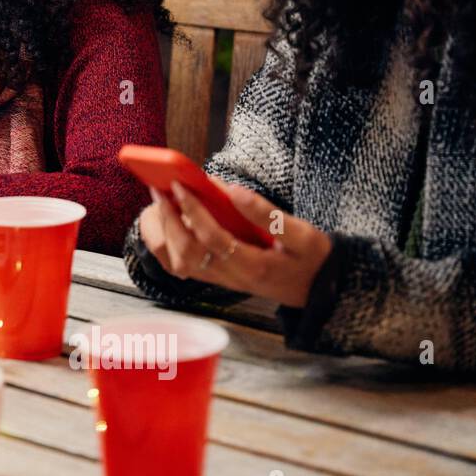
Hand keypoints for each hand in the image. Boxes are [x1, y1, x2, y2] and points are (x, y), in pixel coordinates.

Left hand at [138, 179, 332, 306]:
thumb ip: (267, 214)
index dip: (194, 211)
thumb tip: (232, 191)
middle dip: (170, 219)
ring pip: (179, 263)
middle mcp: (233, 277)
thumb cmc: (311, 258)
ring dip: (163, 233)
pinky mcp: (216, 278)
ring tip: (158, 203)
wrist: (316, 289)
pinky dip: (166, 246)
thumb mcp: (304, 234)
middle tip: (160, 190)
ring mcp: (221, 280)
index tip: (180, 186)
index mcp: (255, 266)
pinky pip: (181, 267)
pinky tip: (164, 222)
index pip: (214, 239)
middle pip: (188, 252)